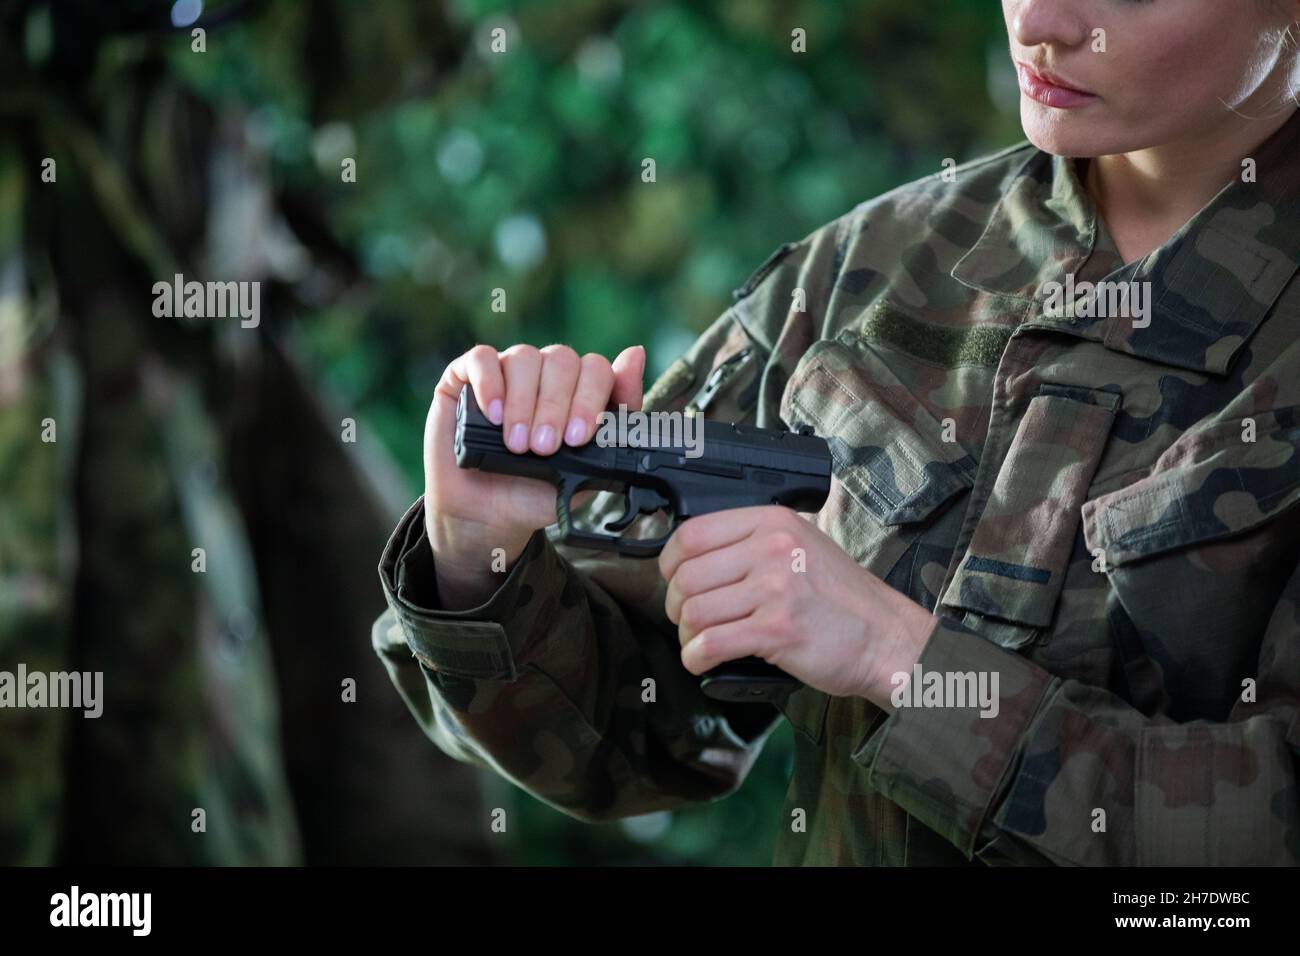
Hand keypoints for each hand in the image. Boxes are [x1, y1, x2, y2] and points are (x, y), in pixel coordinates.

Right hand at [424, 341, 644, 608]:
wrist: (486, 516)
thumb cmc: (538, 491)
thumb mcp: (585, 471)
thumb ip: (616, 422)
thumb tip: (637, 354)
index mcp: (579, 391)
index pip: (597, 369)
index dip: (592, 398)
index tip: (581, 437)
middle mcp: (546, 374)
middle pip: (563, 361)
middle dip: (556, 407)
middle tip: (545, 448)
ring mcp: (507, 371)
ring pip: (525, 358)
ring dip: (524, 403)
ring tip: (517, 444)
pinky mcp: (467, 377)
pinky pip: (481, 359)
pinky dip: (490, 384)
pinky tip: (494, 414)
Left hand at [658, 505, 937, 705]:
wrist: (884, 636)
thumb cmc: (842, 598)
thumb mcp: (799, 546)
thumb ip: (751, 543)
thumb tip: (693, 559)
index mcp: (771, 522)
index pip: (693, 533)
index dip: (670, 562)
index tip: (673, 580)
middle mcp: (770, 549)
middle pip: (687, 576)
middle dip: (676, 606)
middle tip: (688, 620)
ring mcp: (774, 589)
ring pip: (695, 612)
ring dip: (687, 636)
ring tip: (700, 643)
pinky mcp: (777, 630)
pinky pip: (712, 644)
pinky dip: (696, 658)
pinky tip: (703, 661)